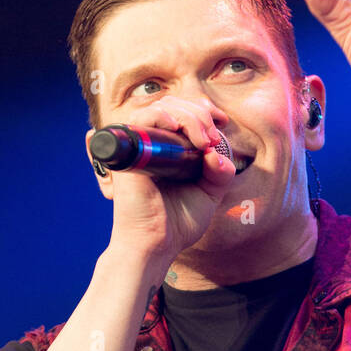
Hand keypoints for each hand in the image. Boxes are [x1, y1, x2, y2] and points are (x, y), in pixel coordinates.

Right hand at [104, 97, 235, 263]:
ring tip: (203, 140)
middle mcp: (153, 143)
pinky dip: (161, 115)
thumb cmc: (177, 223)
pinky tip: (176, 126)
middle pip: (176, 105)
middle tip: (212, 139)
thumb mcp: (209, 193)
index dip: (204, 110)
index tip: (222, 122)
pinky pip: (141, 119)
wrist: (156, 245)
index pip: (185, 111)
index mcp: (171, 149)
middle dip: (200, 115)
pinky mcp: (129, 151)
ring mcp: (140, 145)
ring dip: (188, 116)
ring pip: (163, 107)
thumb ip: (220, 172)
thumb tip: (216, 151)